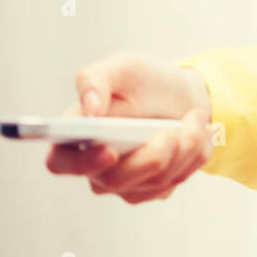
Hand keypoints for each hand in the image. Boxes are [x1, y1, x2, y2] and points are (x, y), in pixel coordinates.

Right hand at [44, 50, 214, 203]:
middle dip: (153, 155)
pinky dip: (194, 154)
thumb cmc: (145, 81)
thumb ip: (96, 79)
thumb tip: (90, 107)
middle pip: (116, 179)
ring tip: (193, 118)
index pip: (59, 163)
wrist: (182, 96)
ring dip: (183, 147)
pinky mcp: (152, 189)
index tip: (110, 151)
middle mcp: (95, 165)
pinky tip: (196, 132)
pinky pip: (175, 181)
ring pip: (153, 181)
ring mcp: (125, 182)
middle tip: (173, 130)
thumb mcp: (123, 67)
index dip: (81, 163)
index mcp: (76, 135)